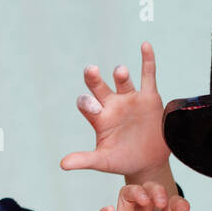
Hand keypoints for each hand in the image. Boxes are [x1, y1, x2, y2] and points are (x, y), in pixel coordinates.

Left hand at [61, 42, 170, 179]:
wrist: (149, 163)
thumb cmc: (123, 161)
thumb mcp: (103, 162)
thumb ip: (84, 160)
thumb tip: (62, 165)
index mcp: (99, 117)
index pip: (87, 104)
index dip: (87, 103)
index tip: (91, 107)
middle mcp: (112, 104)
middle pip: (99, 86)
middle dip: (94, 78)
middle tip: (91, 70)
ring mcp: (130, 99)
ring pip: (123, 81)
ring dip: (120, 75)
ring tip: (120, 73)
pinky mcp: (149, 97)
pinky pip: (148, 75)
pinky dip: (147, 60)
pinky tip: (144, 45)